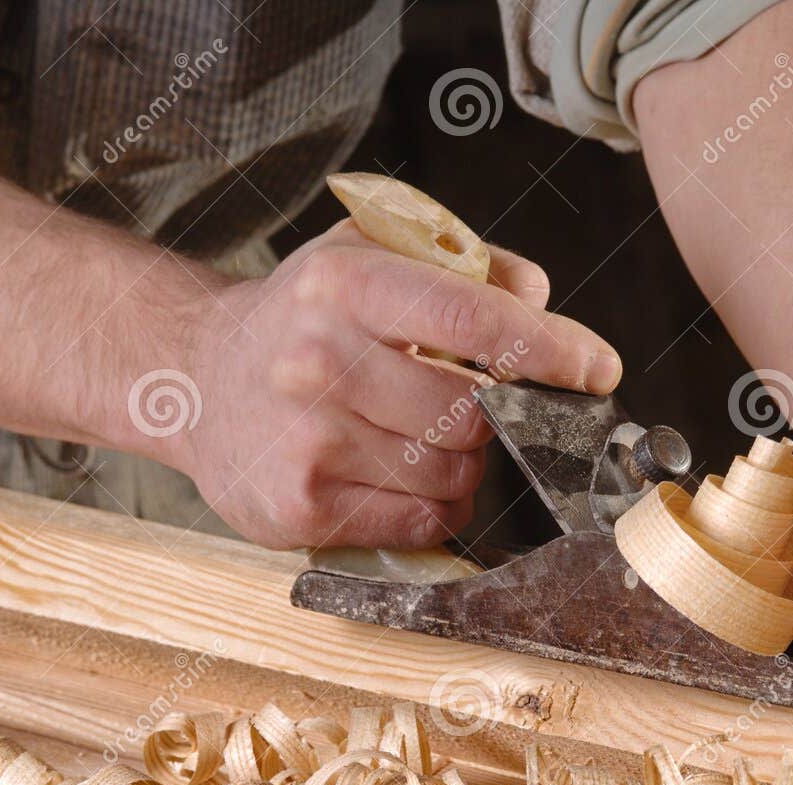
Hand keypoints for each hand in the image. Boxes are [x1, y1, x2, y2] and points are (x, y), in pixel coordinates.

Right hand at [153, 221, 620, 548]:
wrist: (194, 380)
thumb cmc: (303, 317)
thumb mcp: (370, 254)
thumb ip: (466, 265)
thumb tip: (538, 295)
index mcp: (344, 284)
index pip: (474, 320)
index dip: (551, 349)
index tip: (598, 368)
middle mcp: (316, 360)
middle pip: (472, 413)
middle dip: (494, 416)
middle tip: (471, 405)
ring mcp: (306, 440)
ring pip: (454, 475)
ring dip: (465, 465)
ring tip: (424, 437)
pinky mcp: (300, 506)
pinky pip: (422, 521)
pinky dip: (437, 507)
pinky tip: (402, 476)